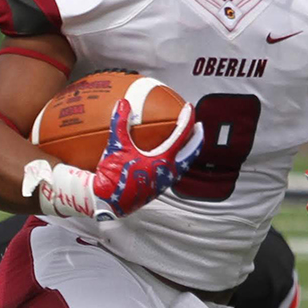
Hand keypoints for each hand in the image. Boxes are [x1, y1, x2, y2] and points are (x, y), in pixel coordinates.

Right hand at [22, 99, 202, 221]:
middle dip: (197, 139)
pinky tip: (165, 157)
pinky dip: (176, 160)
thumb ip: (119, 123)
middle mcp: (169, 173)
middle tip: (199, 126)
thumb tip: (122, 102)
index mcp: (163, 161)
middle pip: (191, 153)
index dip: (188, 119)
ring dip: (188, 151)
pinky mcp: (157, 188)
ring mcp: (164, 182)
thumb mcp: (116, 147)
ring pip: (184, 164)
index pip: (182, 136)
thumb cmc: (113, 178)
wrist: (107, 204)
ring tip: (187, 142)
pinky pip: (173, 170)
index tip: (189, 107)